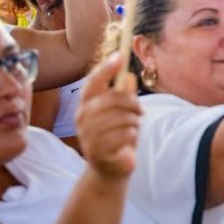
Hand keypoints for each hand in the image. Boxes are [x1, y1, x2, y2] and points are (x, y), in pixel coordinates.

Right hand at [76, 54, 141, 179]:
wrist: (110, 168)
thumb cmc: (116, 134)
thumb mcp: (122, 112)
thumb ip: (124, 93)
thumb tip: (128, 75)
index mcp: (86, 104)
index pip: (93, 82)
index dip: (106, 68)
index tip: (121, 55)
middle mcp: (82, 118)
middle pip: (113, 99)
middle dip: (132, 102)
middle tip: (140, 109)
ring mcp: (88, 135)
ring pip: (122, 117)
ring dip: (134, 121)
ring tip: (133, 127)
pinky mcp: (98, 151)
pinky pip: (124, 134)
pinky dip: (132, 135)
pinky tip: (129, 139)